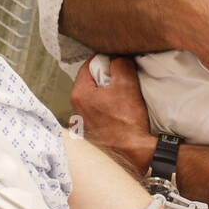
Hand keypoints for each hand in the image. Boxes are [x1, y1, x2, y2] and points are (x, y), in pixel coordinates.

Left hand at [70, 56, 154, 173]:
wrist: (134, 151)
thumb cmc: (128, 120)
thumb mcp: (127, 83)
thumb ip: (119, 63)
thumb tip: (116, 58)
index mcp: (79, 95)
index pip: (87, 66)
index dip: (103, 60)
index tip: (115, 61)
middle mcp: (74, 109)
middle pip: (88, 82)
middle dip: (103, 78)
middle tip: (120, 79)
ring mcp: (81, 124)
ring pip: (92, 98)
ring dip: (104, 94)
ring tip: (120, 97)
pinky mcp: (89, 133)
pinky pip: (94, 112)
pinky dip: (104, 108)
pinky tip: (117, 112)